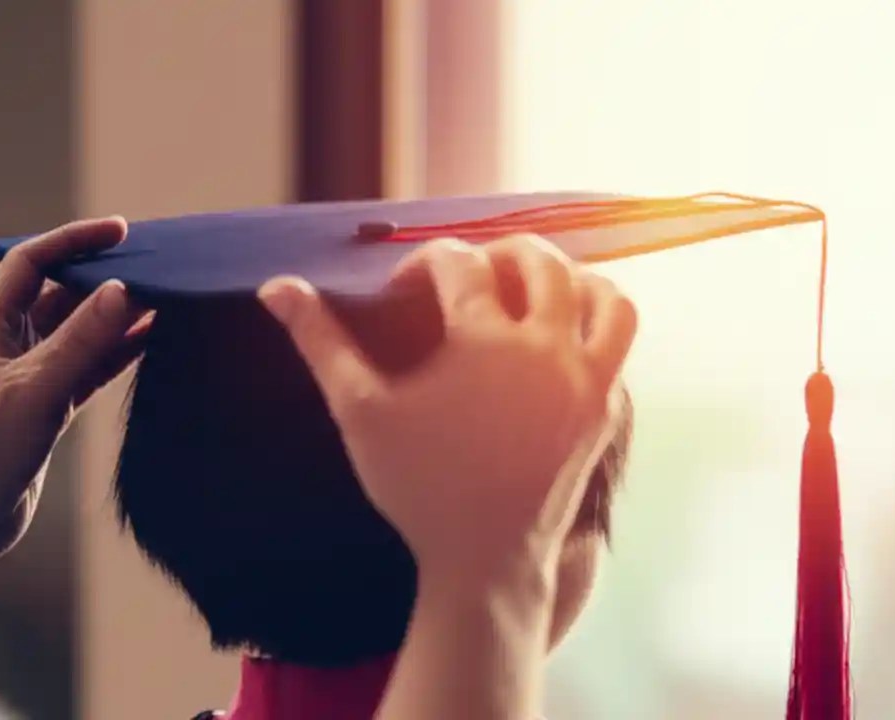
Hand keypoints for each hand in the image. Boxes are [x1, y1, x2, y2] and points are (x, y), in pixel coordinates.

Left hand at [0, 217, 151, 564]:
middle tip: (156, 265)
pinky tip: (154, 340)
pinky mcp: (54, 406)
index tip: (121, 230)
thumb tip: (124, 292)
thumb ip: (81, 342)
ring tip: (167, 298)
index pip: (33, 263)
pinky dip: (122, 351)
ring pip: (85, 331)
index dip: (74, 240)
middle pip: (64, 294)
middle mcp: (13, 344)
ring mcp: (35, 375)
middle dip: (107, 276)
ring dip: (121, 315)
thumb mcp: (35, 390)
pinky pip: (95, 365)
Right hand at [258, 234, 636, 585]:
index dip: (423, 263)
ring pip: (598, 290)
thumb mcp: (360, 412)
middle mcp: (545, 349)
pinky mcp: (606, 404)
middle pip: (537, 258)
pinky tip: (562, 327)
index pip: (458, 261)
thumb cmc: (417, 488)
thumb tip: (275, 287)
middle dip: (497, 252)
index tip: (402, 292)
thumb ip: (321, 343)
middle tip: (468, 275)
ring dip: (565, 274)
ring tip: (529, 288)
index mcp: (484, 342)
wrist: (486, 560)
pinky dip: (598, 313)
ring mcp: (586, 377)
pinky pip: (620, 335)